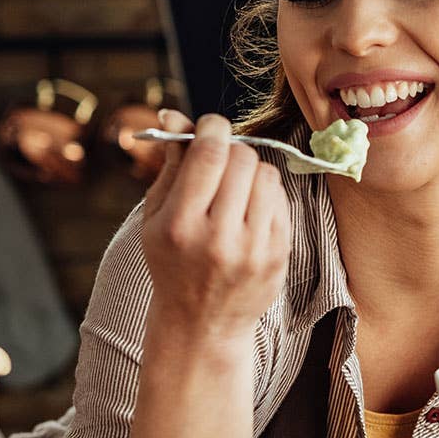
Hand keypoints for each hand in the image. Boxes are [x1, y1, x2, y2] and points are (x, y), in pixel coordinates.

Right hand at [138, 111, 291, 342]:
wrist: (202, 324)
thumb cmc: (173, 261)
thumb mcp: (156, 216)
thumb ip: (170, 163)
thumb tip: (173, 113)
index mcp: (180, 225)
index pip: (210, 153)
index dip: (212, 127)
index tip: (209, 128)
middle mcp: (218, 238)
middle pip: (242, 159)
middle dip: (231, 150)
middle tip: (219, 165)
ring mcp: (254, 249)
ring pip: (267, 175)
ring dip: (251, 172)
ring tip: (233, 193)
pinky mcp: (279, 255)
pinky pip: (282, 199)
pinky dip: (266, 196)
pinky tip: (248, 214)